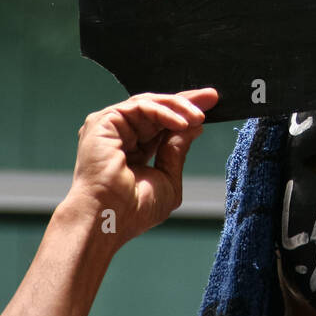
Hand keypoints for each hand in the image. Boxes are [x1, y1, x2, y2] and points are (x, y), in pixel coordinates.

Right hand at [66, 88, 217, 244]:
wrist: (110, 218)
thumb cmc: (135, 210)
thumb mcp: (168, 178)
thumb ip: (178, 150)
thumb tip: (193, 126)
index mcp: (133, 151)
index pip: (162, 124)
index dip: (185, 113)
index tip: (211, 106)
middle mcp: (120, 136)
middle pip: (157, 109)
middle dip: (186, 102)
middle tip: (211, 97)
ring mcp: (110, 127)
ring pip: (149, 103)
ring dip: (178, 107)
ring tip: (199, 117)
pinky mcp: (104, 121)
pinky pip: (139, 106)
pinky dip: (163, 111)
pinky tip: (182, 123)